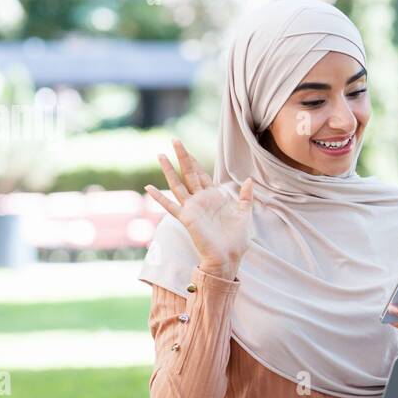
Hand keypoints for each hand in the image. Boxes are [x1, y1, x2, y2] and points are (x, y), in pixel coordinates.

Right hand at [145, 138, 253, 278]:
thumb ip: (245, 196)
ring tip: (160, 155)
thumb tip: (249, 180)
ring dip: (169, 170)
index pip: (201, 174)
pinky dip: (159, 198)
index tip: (186, 149)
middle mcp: (200, 200)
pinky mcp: (187, 218)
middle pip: (189, 173)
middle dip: (182, 157)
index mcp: (213, 197)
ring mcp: (192, 208)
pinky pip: (170, 206)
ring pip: (178, 184)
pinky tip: (148, 188)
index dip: (194, 161)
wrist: (229, 256)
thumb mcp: (244, 213)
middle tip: (174, 140)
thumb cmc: (237, 239)